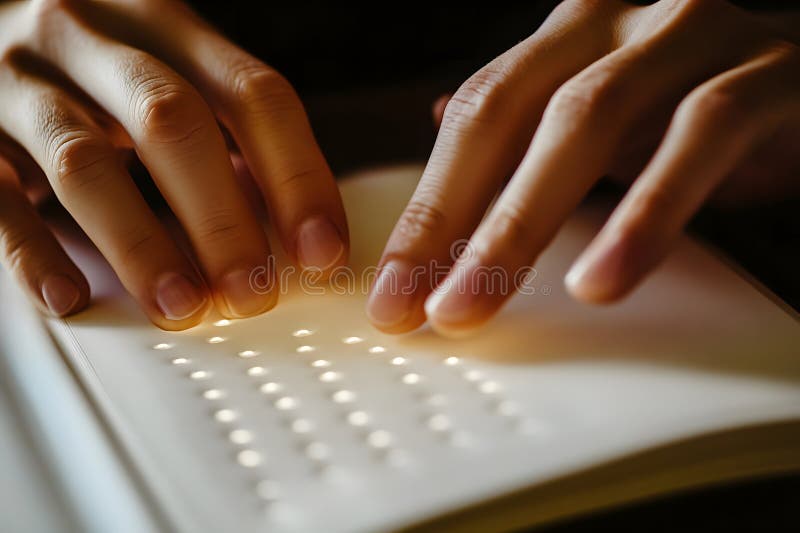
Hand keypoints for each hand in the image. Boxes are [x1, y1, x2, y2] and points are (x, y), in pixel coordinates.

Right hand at [0, 0, 347, 328]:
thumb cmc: (96, 64)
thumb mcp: (166, 68)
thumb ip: (223, 127)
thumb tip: (294, 217)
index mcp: (161, 21)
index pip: (251, 93)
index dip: (296, 176)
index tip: (321, 251)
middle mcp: (87, 37)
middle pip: (171, 122)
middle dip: (222, 218)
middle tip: (256, 291)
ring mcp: (15, 78)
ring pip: (83, 162)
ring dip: (142, 245)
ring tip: (184, 306)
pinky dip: (33, 252)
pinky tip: (71, 295)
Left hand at [367, 0, 799, 334]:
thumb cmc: (695, 101)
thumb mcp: (601, 110)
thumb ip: (524, 118)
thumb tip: (437, 121)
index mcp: (571, 32)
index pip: (476, 114)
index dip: (427, 203)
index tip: (393, 290)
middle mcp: (622, 19)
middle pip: (512, 113)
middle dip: (453, 218)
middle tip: (416, 308)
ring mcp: (694, 36)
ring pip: (590, 119)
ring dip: (524, 222)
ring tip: (478, 303)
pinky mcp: (768, 75)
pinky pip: (701, 135)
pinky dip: (645, 211)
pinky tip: (602, 279)